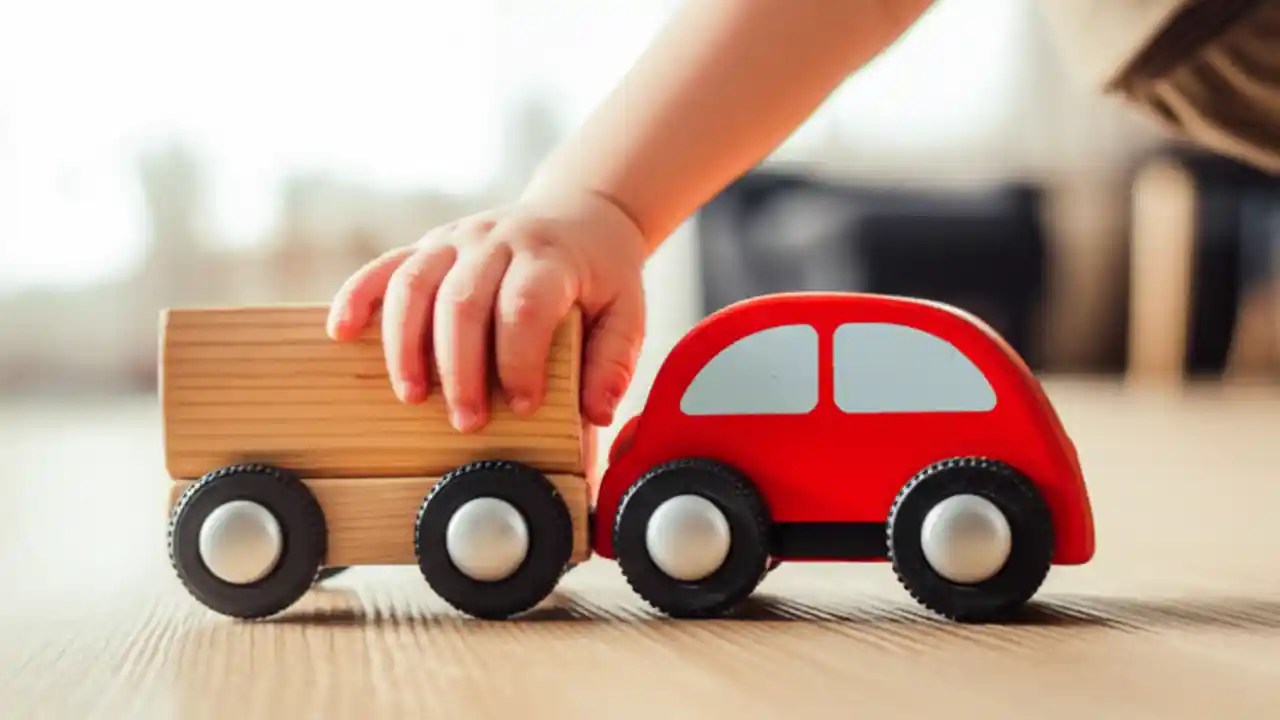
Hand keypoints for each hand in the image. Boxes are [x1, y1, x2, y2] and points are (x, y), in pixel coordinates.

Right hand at [327, 189, 646, 431]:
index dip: (518, 360)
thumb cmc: (600, 274)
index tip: (523, 404)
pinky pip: (384, 266)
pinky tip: (340, 332)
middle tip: (467, 421)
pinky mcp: (429, 244)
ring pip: (414, 284)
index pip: (523, 307)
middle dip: (459, 368)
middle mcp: (497, 241)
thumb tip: (595, 411)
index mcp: (549, 257)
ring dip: (406, 345)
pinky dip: (356, 297)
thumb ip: (614, 361)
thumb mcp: (627, 312)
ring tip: (412, 396)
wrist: (580, 214)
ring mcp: (456, 238)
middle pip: (462, 301)